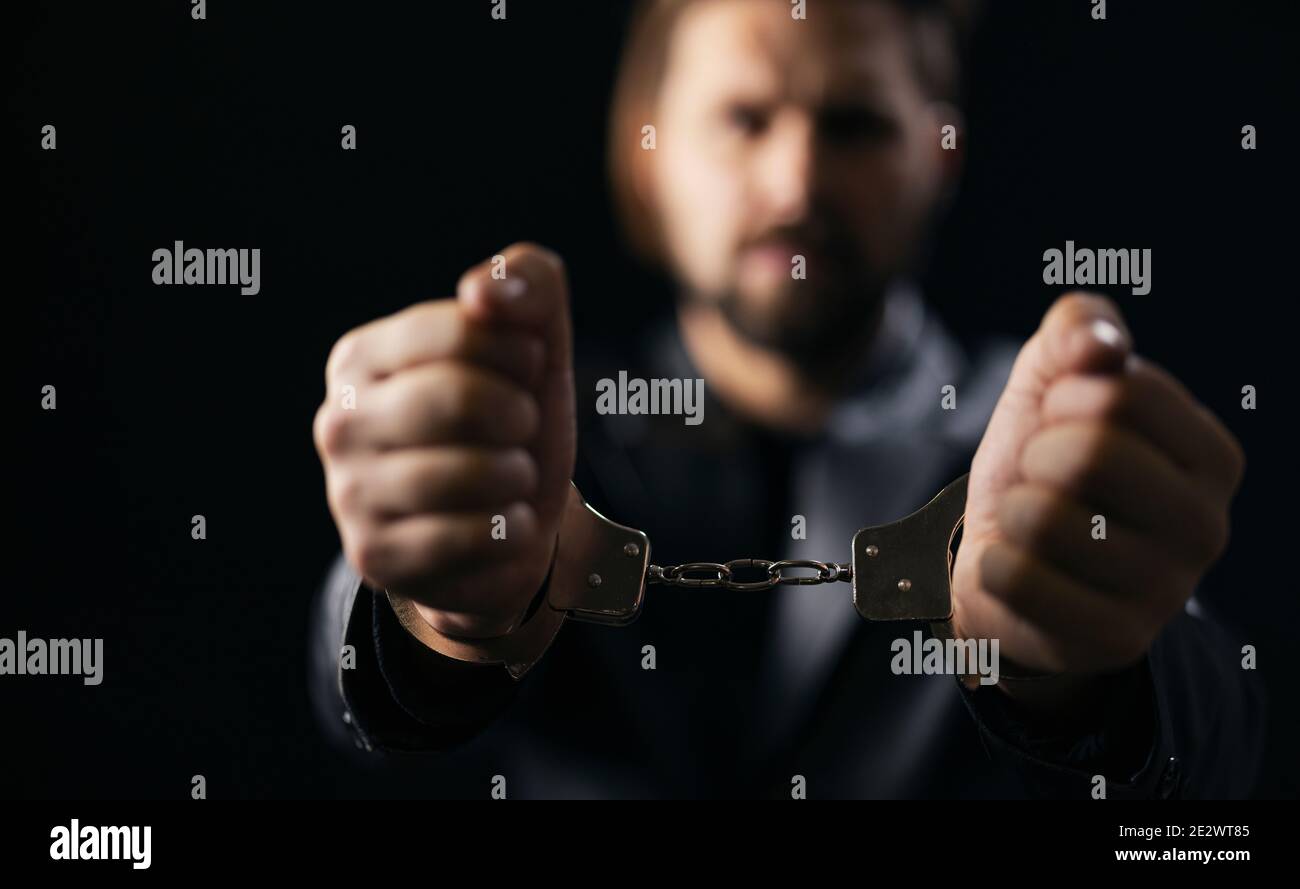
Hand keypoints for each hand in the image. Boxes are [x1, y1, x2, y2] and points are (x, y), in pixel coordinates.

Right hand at [313, 243, 576, 637]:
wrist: (513, 525)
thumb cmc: (512, 422)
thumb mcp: (535, 345)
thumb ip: (527, 284)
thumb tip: (485, 289)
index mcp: (363, 356)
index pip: (459, 328)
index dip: (519, 350)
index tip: (529, 368)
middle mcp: (339, 421)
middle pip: (457, 398)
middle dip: (519, 414)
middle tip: (521, 427)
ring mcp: (349, 493)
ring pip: (463, 474)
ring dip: (517, 474)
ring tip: (513, 475)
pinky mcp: (375, 556)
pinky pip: (467, 538)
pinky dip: (512, 530)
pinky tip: (506, 523)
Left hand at [951, 293, 1243, 691]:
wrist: (1005, 558)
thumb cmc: (1039, 464)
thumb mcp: (1050, 384)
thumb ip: (1077, 331)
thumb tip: (1101, 343)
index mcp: (1211, 456)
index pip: (1121, 393)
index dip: (1061, 400)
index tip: (1060, 424)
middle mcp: (1208, 527)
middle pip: (1088, 453)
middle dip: (1035, 455)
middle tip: (1040, 478)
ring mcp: (1165, 592)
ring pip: (1043, 519)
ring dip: (1014, 511)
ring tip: (1030, 525)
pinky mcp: (1112, 641)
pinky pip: (1016, 577)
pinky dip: (994, 563)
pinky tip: (1016, 568)